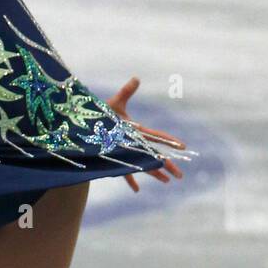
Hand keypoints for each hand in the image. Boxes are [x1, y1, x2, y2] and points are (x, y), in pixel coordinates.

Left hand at [107, 76, 185, 192]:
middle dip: (168, 164)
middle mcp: (133, 143)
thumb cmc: (100, 113)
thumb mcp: (115, 103)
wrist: (83, 124)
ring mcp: (125, 152)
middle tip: (181, 174)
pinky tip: (136, 190)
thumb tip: (136, 78)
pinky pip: (124, 172)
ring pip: (143, 165)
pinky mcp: (114, 159)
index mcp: (137, 131)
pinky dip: (130, 179)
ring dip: (154, 173)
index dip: (170, 141)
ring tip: (166, 182)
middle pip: (154, 155)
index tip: (183, 147)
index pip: (157, 136)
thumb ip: (126, 92)